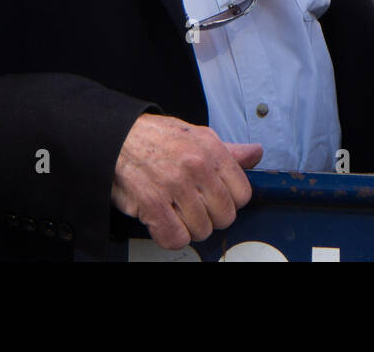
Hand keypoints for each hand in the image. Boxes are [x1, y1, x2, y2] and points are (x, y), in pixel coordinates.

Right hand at [111, 113, 262, 249]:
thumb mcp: (198, 136)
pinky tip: (166, 222)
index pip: (242, 194)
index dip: (231, 202)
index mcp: (212, 149)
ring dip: (190, 228)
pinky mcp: (152, 203)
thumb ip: (229, 151)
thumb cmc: (158, 138)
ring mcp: (175, 185)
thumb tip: (255, 154)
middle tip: (197, 208)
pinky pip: (175, 238)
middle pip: (224, 216)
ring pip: (202, 230)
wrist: (118, 137)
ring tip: (178, 212)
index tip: (218, 199)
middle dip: (211, 217)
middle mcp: (196, 166)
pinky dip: (171, 237)